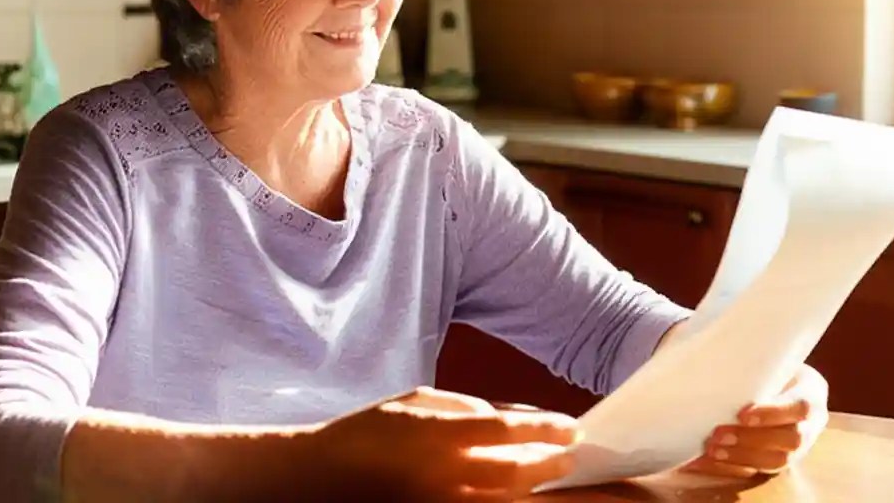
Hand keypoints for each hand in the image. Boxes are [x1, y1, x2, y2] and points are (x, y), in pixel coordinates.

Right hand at [310, 386, 578, 501]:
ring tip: (558, 481)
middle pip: (514, 473)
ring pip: (505, 502)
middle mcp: (442, 474)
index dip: (545, 428)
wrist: (321, 478)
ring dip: (538, 493)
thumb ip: (464, 407)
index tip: (571, 427)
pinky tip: (525, 497)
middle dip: (550, 464)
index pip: (506, 430)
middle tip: (572, 457)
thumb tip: (510, 417)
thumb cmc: (370, 432)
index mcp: (437, 434)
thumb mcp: (415, 401)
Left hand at [685, 364, 828, 477]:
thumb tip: (701, 350)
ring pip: (776, 462)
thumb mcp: (765, 357)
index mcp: (811, 391)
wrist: (768, 381)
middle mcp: (810, 424)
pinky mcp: (777, 463)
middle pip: (791, 440)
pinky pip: (757, 472)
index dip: (773, 413)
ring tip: (711, 450)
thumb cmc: (763, 364)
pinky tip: (703, 461)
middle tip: (717, 435)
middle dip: (752, 440)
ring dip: (740, 457)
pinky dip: (728, 468)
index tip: (742, 414)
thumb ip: (749, 361)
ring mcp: (797, 447)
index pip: (800, 406)